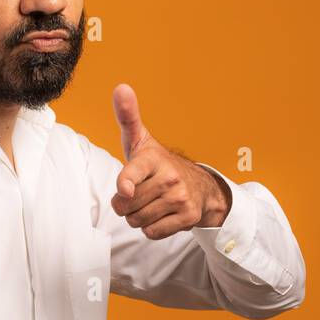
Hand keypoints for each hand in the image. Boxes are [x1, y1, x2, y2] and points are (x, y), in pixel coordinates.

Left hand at [110, 84, 230, 237]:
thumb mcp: (141, 141)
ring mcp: (181, 198)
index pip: (134, 173)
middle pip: (125, 206)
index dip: (126, 183)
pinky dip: (152, 228)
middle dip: (126, 204)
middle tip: (139, 193)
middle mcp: (169, 177)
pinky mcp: (188, 217)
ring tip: (151, 203)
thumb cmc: (158, 164)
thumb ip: (127, 117)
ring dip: (138, 217)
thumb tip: (121, 87)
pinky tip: (162, 214)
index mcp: (152, 158)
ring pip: (137, 221)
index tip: (124, 190)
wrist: (199, 186)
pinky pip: (153, 233)